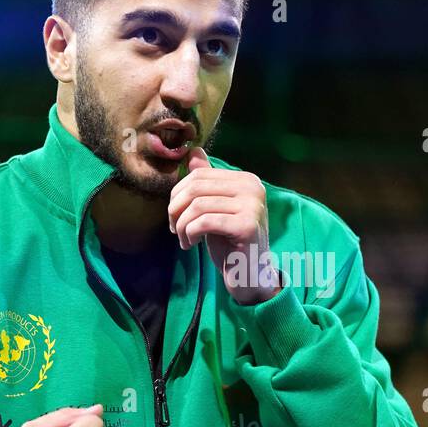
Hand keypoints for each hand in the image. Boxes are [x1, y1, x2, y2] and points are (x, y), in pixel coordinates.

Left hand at [167, 149, 280, 305]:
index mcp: (246, 180)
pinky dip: (190, 233)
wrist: (249, 275)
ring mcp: (252, 206)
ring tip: (184, 240)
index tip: (174, 216)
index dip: (178, 193)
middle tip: (174, 229)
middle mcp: (253, 188)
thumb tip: (194, 152)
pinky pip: (205, 221)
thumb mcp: (215, 208)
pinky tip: (191, 245)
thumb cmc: (230, 242)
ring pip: (198, 205)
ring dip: (182, 225)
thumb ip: (208, 181)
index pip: (199, 174)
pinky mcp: (247, 226)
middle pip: (196, 187)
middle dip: (176, 208)